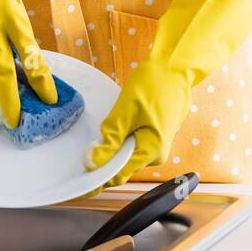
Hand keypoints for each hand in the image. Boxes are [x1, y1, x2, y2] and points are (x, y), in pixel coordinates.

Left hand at [82, 0, 251, 186]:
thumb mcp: (127, 109)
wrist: (175, 67)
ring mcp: (156, 146)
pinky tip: (109, 134)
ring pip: (126, 157)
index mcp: (151, 151)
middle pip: (121, 168)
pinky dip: (119, 143)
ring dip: (110, 152)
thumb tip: (91, 162)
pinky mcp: (154, 136)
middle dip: (101, 165)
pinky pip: (132, 146)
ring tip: (92, 145)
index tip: (76, 183)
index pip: (117, 176)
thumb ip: (110, 138)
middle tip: (79, 158)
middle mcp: (156, 154)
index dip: (95, 180)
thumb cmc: (154, 84)